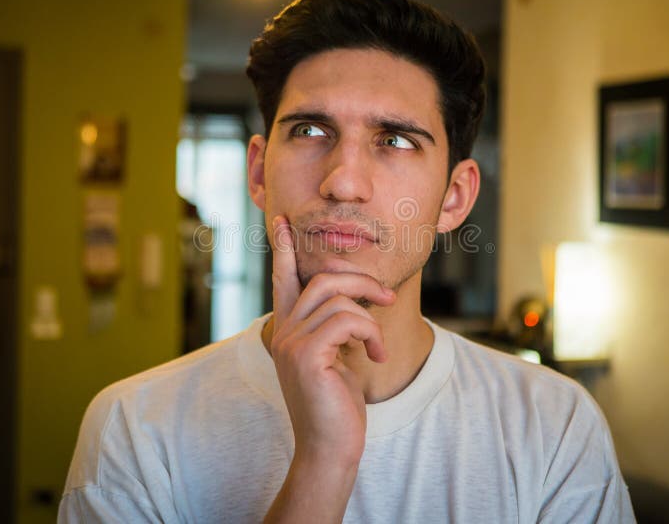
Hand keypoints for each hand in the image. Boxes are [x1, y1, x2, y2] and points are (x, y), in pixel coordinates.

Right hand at [269, 215, 395, 466]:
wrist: (331, 447)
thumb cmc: (336, 403)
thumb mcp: (335, 356)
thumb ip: (333, 325)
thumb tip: (353, 296)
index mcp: (287, 328)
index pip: (282, 279)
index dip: (283, 248)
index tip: (281, 220)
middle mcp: (282, 330)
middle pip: (323, 278)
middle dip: (361, 280)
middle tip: (386, 297)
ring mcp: (290, 341)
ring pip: (338, 297)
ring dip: (370, 316)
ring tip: (377, 344)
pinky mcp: (305, 354)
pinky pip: (347, 319)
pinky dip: (370, 333)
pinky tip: (375, 355)